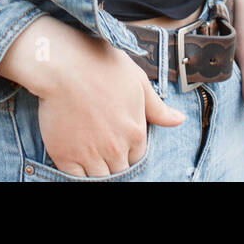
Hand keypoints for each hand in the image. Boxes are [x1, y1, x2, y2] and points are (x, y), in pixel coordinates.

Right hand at [34, 40, 184, 177]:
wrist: (64, 64)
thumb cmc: (101, 65)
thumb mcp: (137, 80)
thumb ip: (157, 107)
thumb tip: (179, 120)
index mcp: (135, 133)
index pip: (137, 158)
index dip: (128, 149)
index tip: (117, 138)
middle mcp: (115, 149)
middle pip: (119, 170)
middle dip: (113, 160)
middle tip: (102, 143)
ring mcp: (90, 154)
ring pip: (100, 178)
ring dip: (97, 168)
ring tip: (89, 150)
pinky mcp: (66, 156)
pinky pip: (76, 178)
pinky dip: (77, 173)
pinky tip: (75, 156)